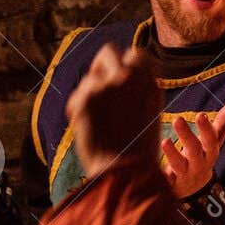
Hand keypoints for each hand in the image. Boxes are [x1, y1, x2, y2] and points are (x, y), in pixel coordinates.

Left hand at [65, 44, 160, 180]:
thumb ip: (138, 87)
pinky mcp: (86, 98)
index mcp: (149, 81)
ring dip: (89, 94)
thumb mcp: (148, 110)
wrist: (125, 172)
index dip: (124, 67)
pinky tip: (86, 127)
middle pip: (107, 52)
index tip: (120, 81)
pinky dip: (77, 110)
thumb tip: (121, 67)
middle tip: (99, 89)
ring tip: (98, 121)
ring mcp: (107, 85)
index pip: (134, 54)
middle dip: (100, 67)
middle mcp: (129, 77)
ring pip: (89, 78)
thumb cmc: (137, 148)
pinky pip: (76, 97)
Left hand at [161, 105, 224, 198]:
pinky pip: (164, 180)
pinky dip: (158, 174)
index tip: (201, 115)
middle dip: (187, 136)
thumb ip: (221, 125)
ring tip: (164, 141)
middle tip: (177, 119)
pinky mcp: (169, 184)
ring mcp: (183, 175)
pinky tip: (149, 165)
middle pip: (194, 151)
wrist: (193, 188)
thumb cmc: (202, 157)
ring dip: (172, 154)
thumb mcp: (212, 143)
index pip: (211, 141)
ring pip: (178, 165)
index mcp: (209, 154)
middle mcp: (198, 165)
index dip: (207, 129)